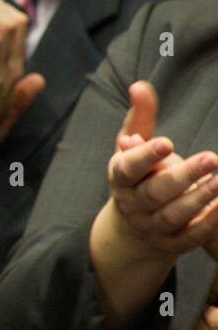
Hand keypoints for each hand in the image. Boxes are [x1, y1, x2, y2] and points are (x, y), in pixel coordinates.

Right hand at [94, 81, 217, 263]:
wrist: (132, 229)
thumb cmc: (137, 177)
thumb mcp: (132, 149)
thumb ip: (140, 118)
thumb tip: (140, 86)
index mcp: (120, 178)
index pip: (128, 168)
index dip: (145, 157)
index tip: (166, 143)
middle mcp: (132, 205)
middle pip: (155, 192)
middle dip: (182, 176)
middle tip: (210, 158)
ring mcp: (151, 226)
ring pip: (173, 215)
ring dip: (199, 198)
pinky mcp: (171, 244)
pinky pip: (190, 236)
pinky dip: (208, 223)